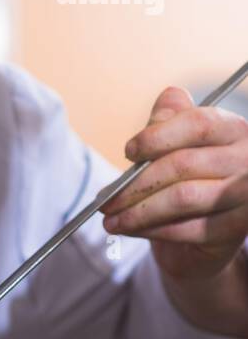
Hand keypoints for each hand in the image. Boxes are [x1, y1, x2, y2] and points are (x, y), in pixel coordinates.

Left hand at [102, 86, 247, 281]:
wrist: (207, 233)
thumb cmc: (188, 181)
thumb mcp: (177, 145)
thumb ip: (170, 121)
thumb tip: (164, 105)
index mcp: (234, 129)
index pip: (198, 123)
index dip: (158, 136)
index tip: (128, 151)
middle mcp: (247, 160)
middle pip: (183, 164)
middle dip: (136, 184)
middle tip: (105, 199)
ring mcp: (244, 197)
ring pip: (182, 198)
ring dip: (137, 212)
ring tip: (110, 220)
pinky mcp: (234, 230)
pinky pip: (185, 229)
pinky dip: (151, 231)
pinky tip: (131, 230)